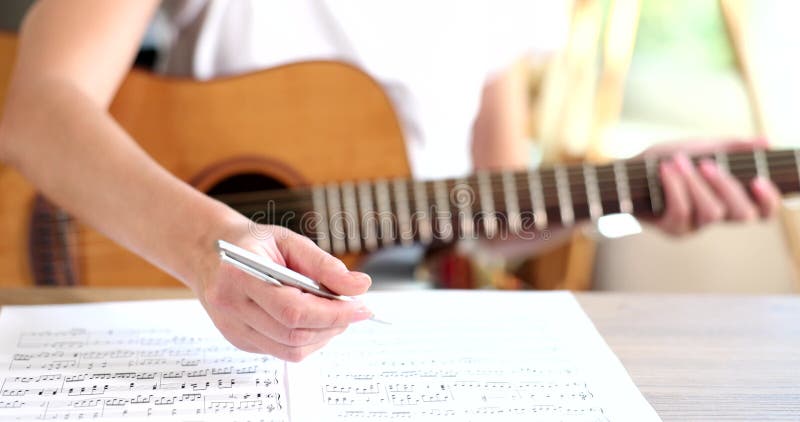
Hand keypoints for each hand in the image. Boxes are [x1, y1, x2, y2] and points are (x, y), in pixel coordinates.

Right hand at [191, 221, 371, 361]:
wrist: (209, 253)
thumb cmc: (252, 244)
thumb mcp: (288, 241)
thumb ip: (324, 265)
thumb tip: (359, 286)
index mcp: (240, 275)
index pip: (293, 309)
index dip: (333, 313)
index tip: (363, 306)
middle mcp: (231, 307)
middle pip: (293, 334)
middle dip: (334, 325)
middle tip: (355, 309)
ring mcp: (232, 329)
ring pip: (290, 349)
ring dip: (323, 336)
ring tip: (336, 314)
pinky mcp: (238, 341)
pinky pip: (281, 351)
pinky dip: (307, 340)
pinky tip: (313, 320)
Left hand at [650, 138, 781, 235]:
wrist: (625, 172)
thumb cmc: (664, 160)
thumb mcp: (698, 147)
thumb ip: (730, 147)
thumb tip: (766, 141)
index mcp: (728, 198)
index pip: (763, 212)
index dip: (769, 201)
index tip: (759, 180)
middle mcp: (715, 215)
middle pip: (743, 214)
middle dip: (728, 186)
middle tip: (707, 164)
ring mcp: (694, 225)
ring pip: (712, 212)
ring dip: (695, 184)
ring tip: (678, 161)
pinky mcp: (672, 228)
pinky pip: (682, 211)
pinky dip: (675, 187)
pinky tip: (665, 170)